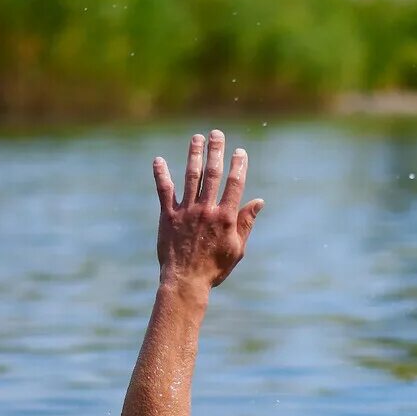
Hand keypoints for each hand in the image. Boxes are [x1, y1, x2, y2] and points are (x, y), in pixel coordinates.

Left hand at [152, 129, 263, 290]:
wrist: (186, 281)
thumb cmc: (214, 268)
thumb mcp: (237, 248)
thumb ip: (246, 223)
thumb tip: (258, 201)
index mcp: (225, 218)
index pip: (234, 184)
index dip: (238, 165)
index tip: (240, 151)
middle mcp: (206, 210)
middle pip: (213, 174)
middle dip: (216, 151)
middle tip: (216, 134)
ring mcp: (186, 212)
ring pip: (191, 177)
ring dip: (194, 155)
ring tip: (196, 138)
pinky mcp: (168, 216)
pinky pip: (164, 191)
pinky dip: (161, 174)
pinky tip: (158, 159)